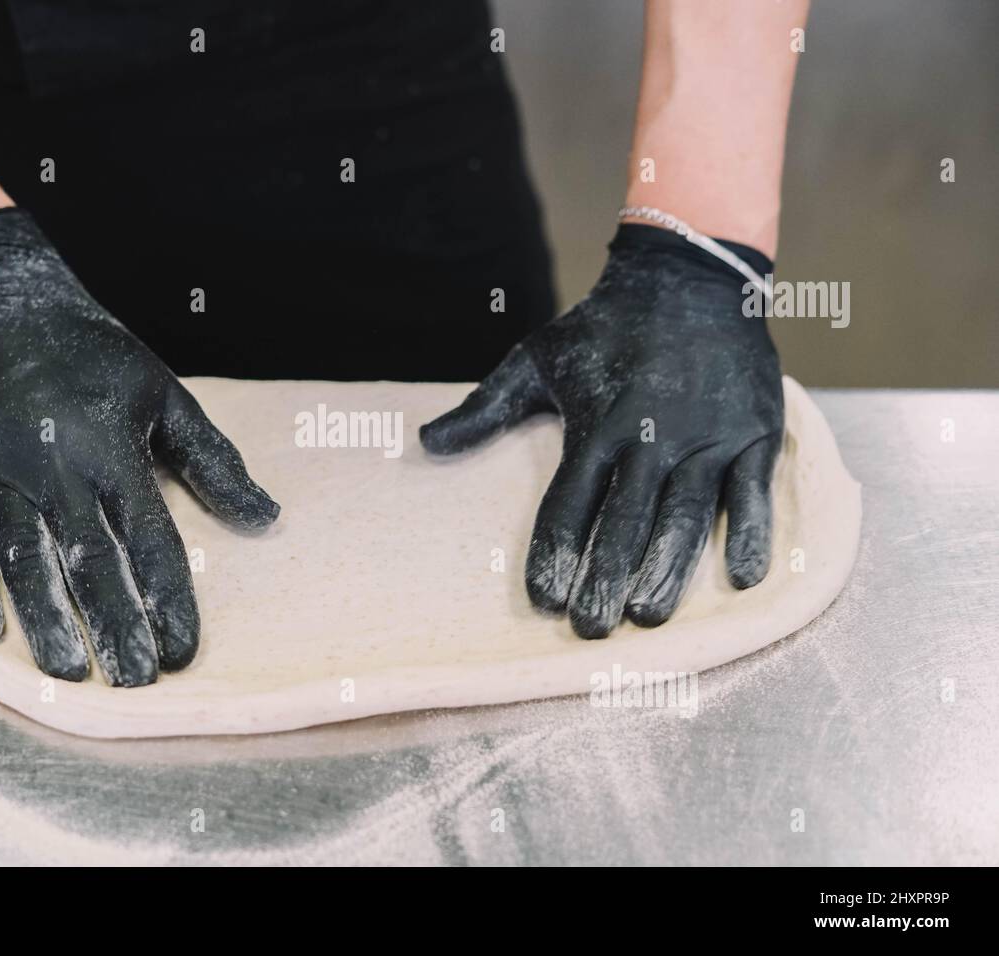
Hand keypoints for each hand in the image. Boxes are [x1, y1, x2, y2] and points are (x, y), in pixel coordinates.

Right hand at [0, 209, 279, 684]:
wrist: (1, 312)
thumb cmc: (95, 361)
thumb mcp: (165, 397)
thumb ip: (214, 462)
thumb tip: (270, 517)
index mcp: (111, 449)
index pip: (149, 540)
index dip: (168, 600)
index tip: (182, 652)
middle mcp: (53, 465)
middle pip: (88, 561)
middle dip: (113, 626)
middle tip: (134, 682)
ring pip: (23, 561)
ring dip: (46, 621)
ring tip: (69, 674)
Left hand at [420, 224, 782, 638]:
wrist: (690, 276)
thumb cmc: (604, 327)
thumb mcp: (535, 358)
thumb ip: (484, 408)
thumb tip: (425, 444)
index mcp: (596, 425)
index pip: (569, 503)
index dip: (555, 553)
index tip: (544, 600)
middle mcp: (650, 437)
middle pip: (626, 520)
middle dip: (607, 578)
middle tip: (593, 630)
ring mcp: (707, 437)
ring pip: (687, 515)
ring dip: (669, 569)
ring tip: (649, 616)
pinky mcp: (754, 432)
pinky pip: (753, 492)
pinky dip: (752, 533)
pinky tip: (742, 578)